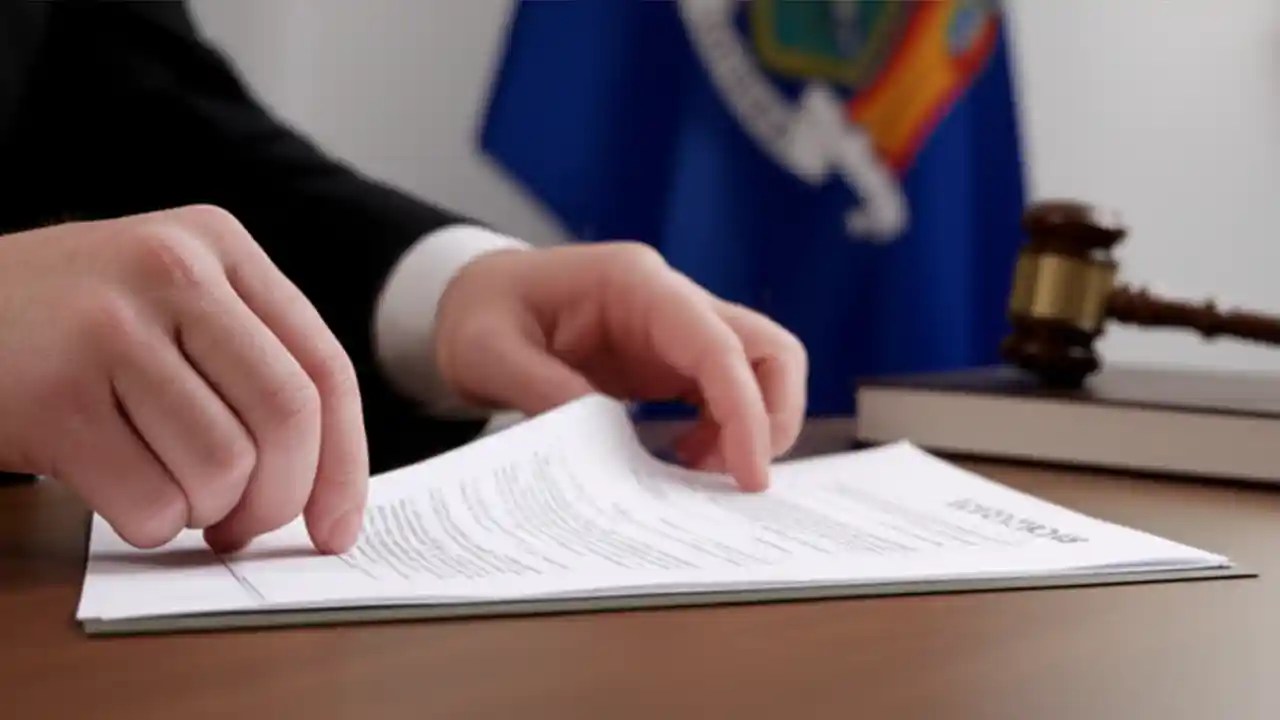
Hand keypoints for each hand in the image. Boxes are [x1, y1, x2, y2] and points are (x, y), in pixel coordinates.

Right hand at [0, 206, 366, 552]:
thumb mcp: (170, 299)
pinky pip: (150, 502)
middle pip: (288, 417)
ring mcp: (109, 329)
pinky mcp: (54, 397)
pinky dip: (149, 523)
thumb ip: (253, 361)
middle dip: (280, 497)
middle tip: (244, 524)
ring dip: (206, 511)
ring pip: (223, 467)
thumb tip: (327, 488)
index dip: (344, 463)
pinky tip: (119, 490)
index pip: (324, 367)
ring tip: (170, 492)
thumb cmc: (73, 325)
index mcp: (219, 245)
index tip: (338, 527)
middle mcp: (172, 271)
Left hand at [433, 242, 807, 490]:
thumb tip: (600, 444)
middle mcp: (670, 301)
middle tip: (734, 478)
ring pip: (757, 372)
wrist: (471, 303)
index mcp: (634, 283)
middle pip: (768, 348)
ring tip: (696, 474)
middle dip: (772, 416)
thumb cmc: (479, 315)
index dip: (746, 409)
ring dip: (749, 428)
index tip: (749, 474)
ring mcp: (676, 332)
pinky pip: (724, 397)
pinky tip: (682, 464)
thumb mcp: (489, 352)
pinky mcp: (670, 364)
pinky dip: (723, 435)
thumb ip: (544, 392)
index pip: (717, 344)